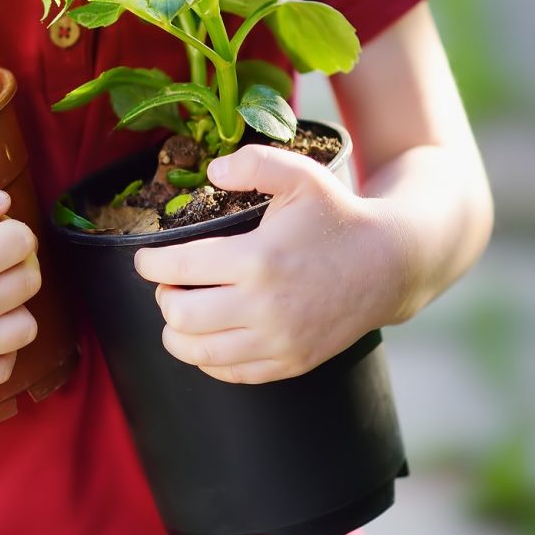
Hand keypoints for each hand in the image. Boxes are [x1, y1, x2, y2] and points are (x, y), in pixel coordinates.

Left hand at [134, 145, 411, 383]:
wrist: (389, 264)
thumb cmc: (338, 216)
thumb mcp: (301, 175)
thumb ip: (253, 163)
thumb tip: (209, 172)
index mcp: (258, 258)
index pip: (179, 267)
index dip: (150, 263)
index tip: (146, 259)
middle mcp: (264, 307)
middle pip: (179, 315)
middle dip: (163, 297)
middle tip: (168, 284)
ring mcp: (278, 341)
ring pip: (197, 351)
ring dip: (177, 332)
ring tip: (182, 310)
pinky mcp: (289, 363)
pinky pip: (228, 372)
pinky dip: (207, 356)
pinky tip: (209, 334)